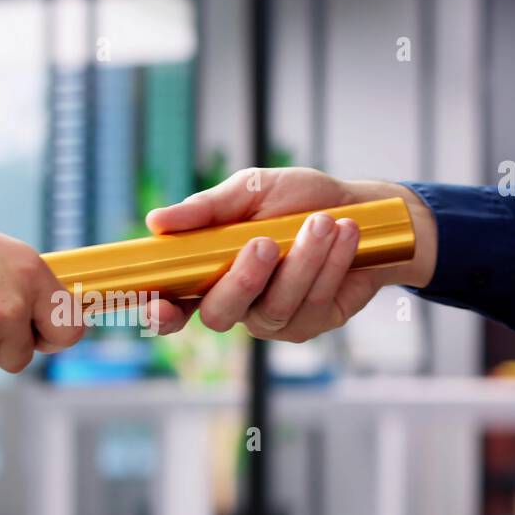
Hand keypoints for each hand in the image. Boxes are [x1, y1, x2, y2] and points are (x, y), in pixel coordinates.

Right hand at [143, 167, 437, 341]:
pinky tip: (345, 234)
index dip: (159, 313)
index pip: (172, 305)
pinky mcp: (312, 323)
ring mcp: (274, 319)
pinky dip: (331, 264)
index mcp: (208, 273)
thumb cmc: (297, 200)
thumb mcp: (250, 191)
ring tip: (323, 221)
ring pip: (275, 308)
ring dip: (302, 261)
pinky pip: (314, 304)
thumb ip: (206, 209)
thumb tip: (156, 221)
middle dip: (242, 280)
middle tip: (264, 242)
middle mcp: (237, 303)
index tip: (158, 304)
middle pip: (219, 315)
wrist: (359, 209)